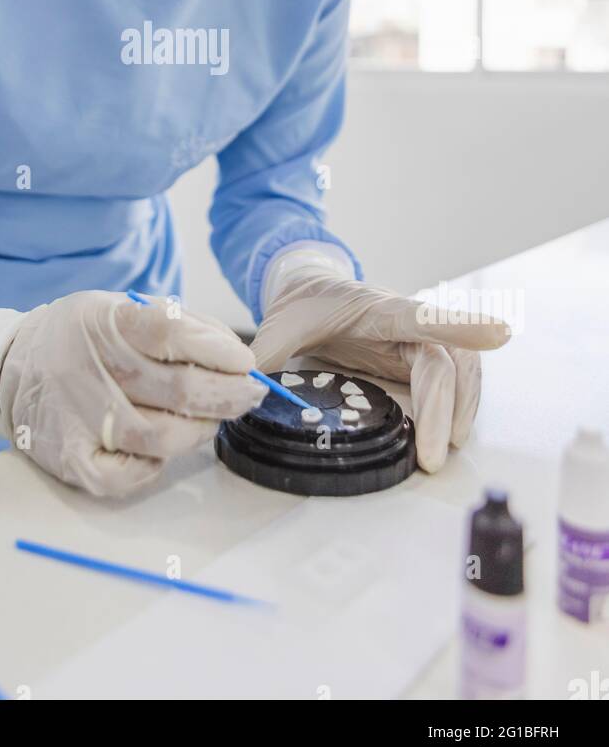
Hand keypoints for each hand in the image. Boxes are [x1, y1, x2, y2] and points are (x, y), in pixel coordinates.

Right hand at [0, 290, 265, 496]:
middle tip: (247, 394)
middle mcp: (90, 370)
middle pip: (179, 390)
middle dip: (229, 394)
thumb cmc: (81, 337)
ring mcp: (79, 418)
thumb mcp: (119, 307)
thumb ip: (176, 323)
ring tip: (209, 419)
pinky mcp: (71, 457)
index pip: (171, 333)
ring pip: (162, 437)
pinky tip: (163, 450)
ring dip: (200, 430)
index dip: (217, 349)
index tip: (243, 360)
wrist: (10, 367)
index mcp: (105, 323)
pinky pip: (127, 476)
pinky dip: (155, 466)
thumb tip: (235, 354)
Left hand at [252, 268, 509, 471]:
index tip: (500, 333)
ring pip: (459, 370)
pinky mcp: (419, 358)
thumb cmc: (302, 305)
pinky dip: (458, 406)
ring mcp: (417, 341)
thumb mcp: (278, 325)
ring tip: (446, 450)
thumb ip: (265, 354)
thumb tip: (246, 387)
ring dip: (460, 409)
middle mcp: (406, 323)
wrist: (312, 288)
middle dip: (444, 409)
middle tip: (433, 457)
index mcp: (376, 308)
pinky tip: (451, 433)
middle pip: (442, 361)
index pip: (422, 315)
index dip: (460, 324)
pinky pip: (454, 378)